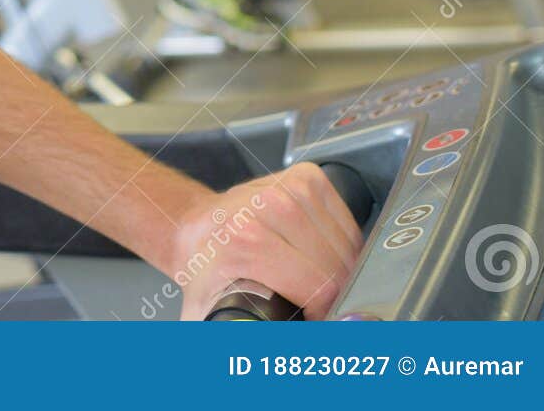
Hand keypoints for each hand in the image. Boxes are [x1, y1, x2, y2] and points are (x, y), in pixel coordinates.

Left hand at [173, 162, 363, 320]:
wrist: (195, 231)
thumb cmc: (207, 272)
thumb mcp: (214, 314)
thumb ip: (242, 339)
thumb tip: (276, 364)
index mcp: (246, 238)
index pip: (322, 288)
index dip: (323, 314)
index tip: (311, 322)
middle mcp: (268, 206)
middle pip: (338, 267)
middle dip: (332, 295)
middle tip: (307, 304)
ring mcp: (289, 187)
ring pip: (348, 246)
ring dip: (340, 270)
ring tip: (309, 279)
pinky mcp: (307, 178)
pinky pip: (349, 224)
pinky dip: (344, 246)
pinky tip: (317, 254)